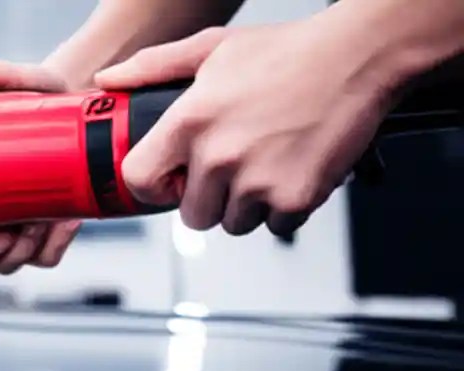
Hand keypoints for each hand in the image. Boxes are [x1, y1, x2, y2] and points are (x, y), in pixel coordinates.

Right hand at [0, 59, 82, 273]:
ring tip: (37, 219)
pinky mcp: (45, 232)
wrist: (71, 99)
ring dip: (21, 249)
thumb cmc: (24, 95)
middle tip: (1, 235)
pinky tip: (63, 219)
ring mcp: (11, 227)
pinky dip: (53, 244)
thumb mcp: (0, 78)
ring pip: (6, 263)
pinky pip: (45, 257)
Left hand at [96, 22, 397, 235]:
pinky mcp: (295, 199)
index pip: (139, 181)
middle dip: (210, 197)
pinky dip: (285, 207)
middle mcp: (219, 156)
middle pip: (192, 216)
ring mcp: (257, 182)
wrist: (358, 56)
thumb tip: (108, 81)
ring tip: (267, 161)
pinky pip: (275, 226)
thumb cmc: (288, 52)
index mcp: (190, 123)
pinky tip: (293, 169)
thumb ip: (153, 67)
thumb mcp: (211, 49)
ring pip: (234, 224)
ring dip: (248, 204)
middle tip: (236, 164)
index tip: (172, 180)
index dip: (154, 185)